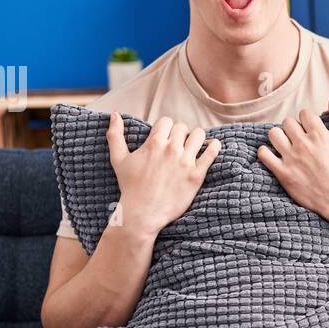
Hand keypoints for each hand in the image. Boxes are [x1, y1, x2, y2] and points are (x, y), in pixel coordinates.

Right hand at [106, 111, 220, 235]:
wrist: (143, 213)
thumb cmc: (130, 187)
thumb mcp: (118, 159)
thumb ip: (115, 135)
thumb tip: (114, 114)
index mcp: (154, 143)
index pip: (166, 121)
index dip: (166, 128)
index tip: (165, 137)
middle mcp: (171, 149)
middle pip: (182, 128)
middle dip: (180, 134)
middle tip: (178, 145)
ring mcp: (185, 162)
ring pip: (199, 135)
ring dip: (196, 137)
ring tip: (193, 145)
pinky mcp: (197, 175)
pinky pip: (212, 152)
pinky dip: (214, 146)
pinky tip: (211, 147)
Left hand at [257, 98, 328, 221]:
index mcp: (320, 135)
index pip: (304, 113)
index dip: (306, 120)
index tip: (309, 129)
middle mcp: (304, 145)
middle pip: (287, 122)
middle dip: (292, 128)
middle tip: (297, 138)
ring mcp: (292, 159)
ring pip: (273, 134)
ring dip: (278, 137)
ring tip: (285, 145)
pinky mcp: (283, 173)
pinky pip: (264, 154)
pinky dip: (266, 153)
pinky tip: (274, 156)